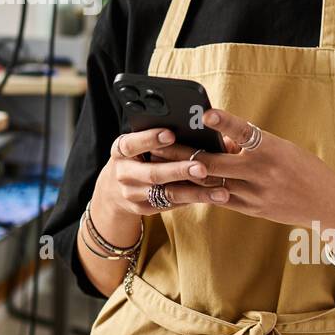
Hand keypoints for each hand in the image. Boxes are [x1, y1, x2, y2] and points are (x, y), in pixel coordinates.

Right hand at [94, 127, 232, 217]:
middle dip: (180, 170)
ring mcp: (132, 194)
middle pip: (153, 173)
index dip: (150, 139)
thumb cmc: (136, 156)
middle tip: (203, 167)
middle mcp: (123, 173)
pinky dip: (193, 199)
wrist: (113, 190)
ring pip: (167, 194)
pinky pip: (171, 205)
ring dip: (196, 192)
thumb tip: (193, 125)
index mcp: (120, 151)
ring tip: (220, 191)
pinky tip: (213, 197)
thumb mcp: (136, 144)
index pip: (132, 144)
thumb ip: (155, 137)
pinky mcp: (143, 209)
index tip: (171, 134)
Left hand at [150, 108, 334, 231]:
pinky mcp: (251, 210)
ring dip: (183, 173)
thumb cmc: (303, 168)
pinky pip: (219, 198)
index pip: (244, 133)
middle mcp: (261, 172)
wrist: (326, 203)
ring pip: (210, 183)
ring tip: (159, 164)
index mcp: (271, 149)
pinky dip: (200, 190)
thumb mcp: (280, 148)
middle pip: (214, 162)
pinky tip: (179, 184)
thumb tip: (219, 140)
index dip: (225, 123)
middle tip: (157, 141)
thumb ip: (249, 145)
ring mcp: (254, 194)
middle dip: (183, 152)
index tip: (206, 113)